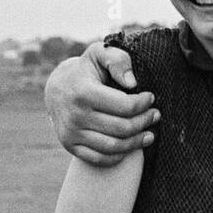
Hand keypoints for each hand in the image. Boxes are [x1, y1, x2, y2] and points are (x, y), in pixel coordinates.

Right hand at [44, 43, 157, 166]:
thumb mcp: (99, 54)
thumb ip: (118, 60)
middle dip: (145, 122)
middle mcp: (75, 115)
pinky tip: (131, 145)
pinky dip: (119, 155)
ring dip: (137, 142)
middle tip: (155, 115)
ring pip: (114, 146)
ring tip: (149, 134)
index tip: (151, 98)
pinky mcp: (70, 146)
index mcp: (83, 92)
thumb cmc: (87, 70)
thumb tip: (133, 83)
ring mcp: (71, 133)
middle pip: (122, 128)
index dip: (144, 103)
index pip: (125, 106)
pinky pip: (100, 159)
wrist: (57, 88)